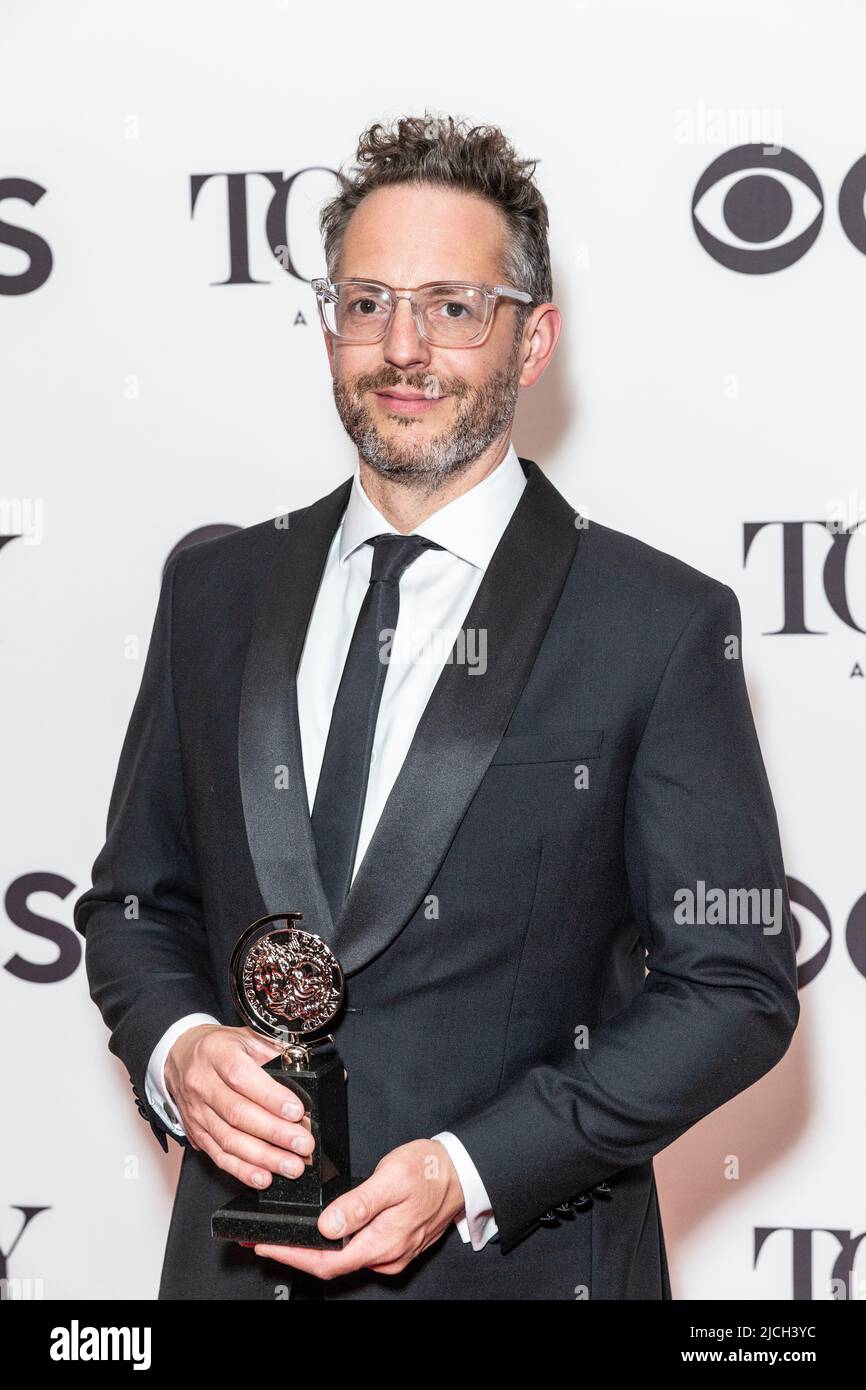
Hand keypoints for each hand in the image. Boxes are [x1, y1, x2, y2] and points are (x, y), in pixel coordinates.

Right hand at [164, 1023, 316, 1189]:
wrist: (179, 1056)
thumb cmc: (218, 1047)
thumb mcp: (245, 1037)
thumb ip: (273, 1051)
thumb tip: (302, 1069)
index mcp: (217, 1053)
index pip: (242, 1076)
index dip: (270, 1096)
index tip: (297, 1111)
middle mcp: (203, 1083)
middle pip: (238, 1113)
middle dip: (275, 1133)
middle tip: (302, 1144)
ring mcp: (197, 1111)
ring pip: (230, 1139)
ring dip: (263, 1157)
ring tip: (290, 1165)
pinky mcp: (196, 1133)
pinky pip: (219, 1156)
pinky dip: (242, 1170)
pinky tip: (263, 1177)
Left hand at [252, 1137, 466, 1277]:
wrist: (462, 1172)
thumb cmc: (430, 1170)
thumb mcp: (392, 1178)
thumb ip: (359, 1203)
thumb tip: (327, 1226)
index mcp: (383, 1243)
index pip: (326, 1262)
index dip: (292, 1257)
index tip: (266, 1246)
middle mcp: (386, 1256)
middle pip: (331, 1265)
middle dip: (295, 1255)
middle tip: (265, 1242)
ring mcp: (390, 1254)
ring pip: (343, 1259)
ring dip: (312, 1251)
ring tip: (284, 1237)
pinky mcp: (393, 1245)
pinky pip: (356, 1251)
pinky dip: (332, 1245)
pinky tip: (320, 1233)